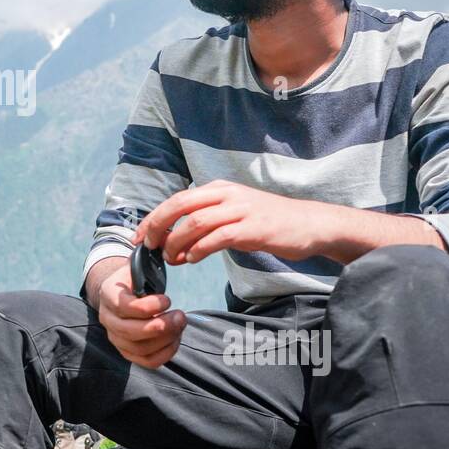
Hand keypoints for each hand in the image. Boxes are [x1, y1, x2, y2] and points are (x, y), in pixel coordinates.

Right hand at [95, 260, 187, 368]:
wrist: (121, 295)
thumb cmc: (134, 279)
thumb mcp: (136, 264)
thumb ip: (146, 256)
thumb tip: (160, 242)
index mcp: (108, 295)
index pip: (123, 307)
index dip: (147, 307)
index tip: (167, 299)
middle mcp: (107, 319)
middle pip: (130, 332)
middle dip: (161, 326)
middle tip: (181, 316)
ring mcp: (116, 338)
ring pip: (139, 349)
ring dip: (166, 340)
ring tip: (180, 324)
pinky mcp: (128, 352)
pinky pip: (146, 361)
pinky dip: (165, 353)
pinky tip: (176, 338)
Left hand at [130, 180, 328, 265]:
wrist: (309, 224)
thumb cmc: (268, 224)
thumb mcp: (233, 217)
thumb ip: (205, 227)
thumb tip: (175, 245)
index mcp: (219, 189)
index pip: (177, 199)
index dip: (154, 218)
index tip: (139, 237)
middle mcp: (227, 195)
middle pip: (180, 205)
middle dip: (157, 226)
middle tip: (147, 246)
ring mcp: (241, 209)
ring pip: (196, 221)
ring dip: (177, 241)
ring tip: (170, 258)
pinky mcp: (253, 228)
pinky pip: (218, 237)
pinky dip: (200, 249)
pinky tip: (192, 259)